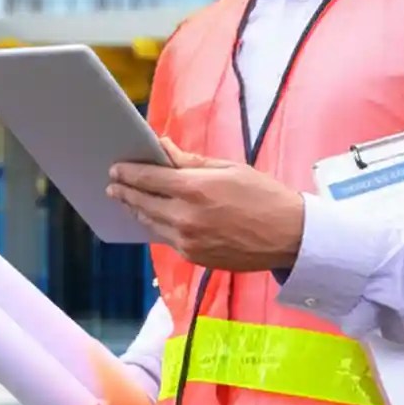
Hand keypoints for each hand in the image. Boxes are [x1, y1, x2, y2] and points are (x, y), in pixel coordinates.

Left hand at [107, 136, 304, 270]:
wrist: (290, 237)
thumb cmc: (263, 195)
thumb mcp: (228, 168)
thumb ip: (190, 161)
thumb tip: (163, 147)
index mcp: (194, 189)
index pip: (148, 178)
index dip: (128, 172)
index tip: (115, 168)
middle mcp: (185, 217)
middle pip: (143, 202)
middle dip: (125, 191)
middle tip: (112, 184)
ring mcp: (188, 241)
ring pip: (150, 223)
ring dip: (136, 210)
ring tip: (126, 199)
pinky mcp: (194, 258)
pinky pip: (166, 239)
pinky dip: (156, 226)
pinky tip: (151, 217)